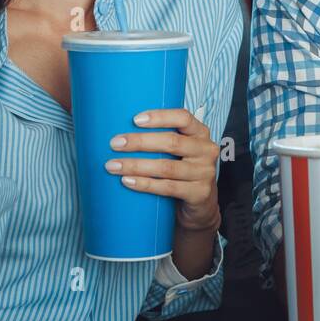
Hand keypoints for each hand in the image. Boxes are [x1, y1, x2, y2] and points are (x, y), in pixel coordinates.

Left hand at [106, 109, 220, 231]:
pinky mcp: (199, 193)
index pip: (183, 118)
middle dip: (139, 142)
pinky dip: (145, 184)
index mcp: (200, 132)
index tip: (134, 120)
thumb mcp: (180, 150)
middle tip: (115, 144)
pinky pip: (168, 187)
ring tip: (113, 165)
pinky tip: (127, 181)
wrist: (201, 203)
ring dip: (136, 166)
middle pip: (171, 142)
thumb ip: (162, 137)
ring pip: (166, 167)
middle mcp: (205, 150)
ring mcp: (204, 173)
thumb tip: (122, 131)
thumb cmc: (182, 168)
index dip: (159, 117)